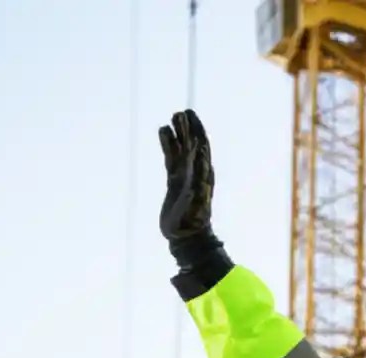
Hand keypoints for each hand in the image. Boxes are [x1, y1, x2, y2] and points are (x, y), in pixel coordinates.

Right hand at [158, 109, 214, 246]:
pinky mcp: (175, 181)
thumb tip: (200, 158)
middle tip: (182, 112)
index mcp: (202, 174)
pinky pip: (171, 158)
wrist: (186, 237)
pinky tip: (163, 132)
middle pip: (192, 144)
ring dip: (178, 134)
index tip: (191, 116)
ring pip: (181, 149)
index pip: (201, 147)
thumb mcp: (195, 202)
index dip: (197, 131)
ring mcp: (185, 176)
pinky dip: (168, 145)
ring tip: (173, 117)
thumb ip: (197, 181)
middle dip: (188, 128)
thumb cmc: (192, 222)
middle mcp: (195, 172)